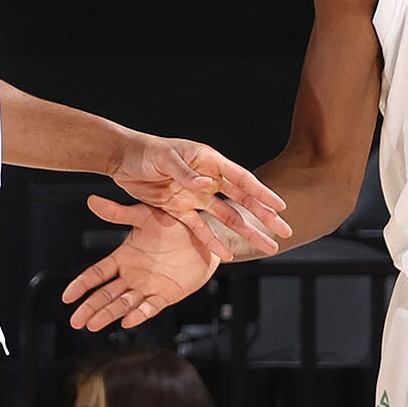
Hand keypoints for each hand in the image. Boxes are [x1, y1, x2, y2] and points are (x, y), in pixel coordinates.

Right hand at [62, 196, 221, 330]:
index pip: (97, 274)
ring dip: (109, 314)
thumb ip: (119, 213)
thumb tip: (92, 201)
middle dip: (90, 307)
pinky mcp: (165, 296)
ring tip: (93, 324)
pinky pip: (150, 307)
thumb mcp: (144, 217)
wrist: (205, 237)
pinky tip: (128, 320)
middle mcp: (132, 276)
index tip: (67, 297)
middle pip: (106, 294)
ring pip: (123, 304)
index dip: (82, 285)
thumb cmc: (174, 225)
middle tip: (75, 321)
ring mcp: (147, 287)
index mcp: (123, 258)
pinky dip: (139, 314)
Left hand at [106, 132, 290, 259]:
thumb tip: (205, 185)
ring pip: (227, 217)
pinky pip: (200, 229)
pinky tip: (227, 254)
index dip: (261, 193)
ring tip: (266, 246)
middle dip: (263, 217)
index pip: (241, 179)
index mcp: (208, 162)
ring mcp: (195, 197)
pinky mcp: (180, 210)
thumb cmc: (145, 152)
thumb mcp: (164, 159)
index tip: (281, 206)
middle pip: (241, 201)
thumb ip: (185, 173)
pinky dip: (213, 241)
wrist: (122, 159)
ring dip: (246, 232)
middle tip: (285, 231)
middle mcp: (207, 180)